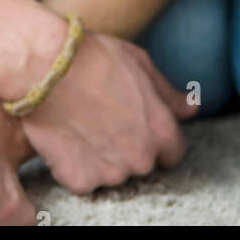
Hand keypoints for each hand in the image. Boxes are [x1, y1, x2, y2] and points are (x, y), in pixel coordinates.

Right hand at [20, 30, 193, 194]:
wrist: (47, 67)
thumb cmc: (97, 58)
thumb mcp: (142, 64)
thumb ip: (169, 94)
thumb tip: (192, 108)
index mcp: (162, 131)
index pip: (173, 153)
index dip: (157, 138)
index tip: (139, 126)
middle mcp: (141, 158)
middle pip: (142, 164)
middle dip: (129, 147)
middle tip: (106, 120)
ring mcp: (110, 173)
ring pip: (113, 173)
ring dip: (103, 157)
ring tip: (84, 124)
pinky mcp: (79, 180)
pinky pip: (83, 179)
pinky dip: (76, 164)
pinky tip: (68, 136)